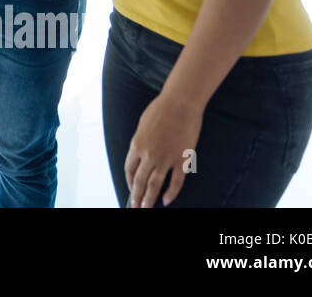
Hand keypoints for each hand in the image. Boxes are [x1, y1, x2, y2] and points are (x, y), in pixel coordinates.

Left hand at [124, 91, 202, 206]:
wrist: (180, 103)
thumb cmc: (161, 110)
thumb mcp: (143, 125)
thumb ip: (141, 142)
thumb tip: (141, 156)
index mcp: (137, 145)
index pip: (129, 169)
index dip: (129, 181)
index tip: (131, 188)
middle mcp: (149, 154)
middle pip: (140, 180)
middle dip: (136, 196)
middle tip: (135, 207)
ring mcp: (166, 159)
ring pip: (155, 184)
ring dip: (149, 198)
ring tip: (146, 208)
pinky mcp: (181, 160)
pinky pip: (176, 182)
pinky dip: (171, 193)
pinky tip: (167, 200)